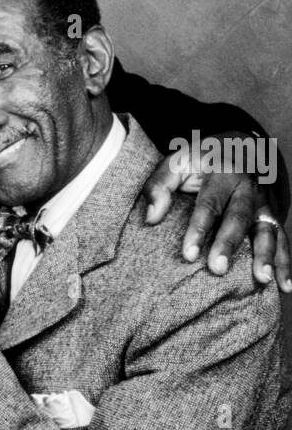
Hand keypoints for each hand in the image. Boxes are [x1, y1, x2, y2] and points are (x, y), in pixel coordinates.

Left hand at [143, 135, 290, 290]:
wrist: (243, 144)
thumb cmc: (203, 159)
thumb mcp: (178, 161)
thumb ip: (159, 185)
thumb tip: (150, 217)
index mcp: (222, 172)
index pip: (209, 203)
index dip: (199, 229)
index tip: (189, 255)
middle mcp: (247, 187)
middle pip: (239, 217)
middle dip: (229, 244)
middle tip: (218, 269)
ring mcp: (264, 201)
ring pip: (268, 228)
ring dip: (267, 254)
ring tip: (261, 278)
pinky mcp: (274, 213)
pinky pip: (283, 238)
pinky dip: (285, 262)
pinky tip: (285, 285)